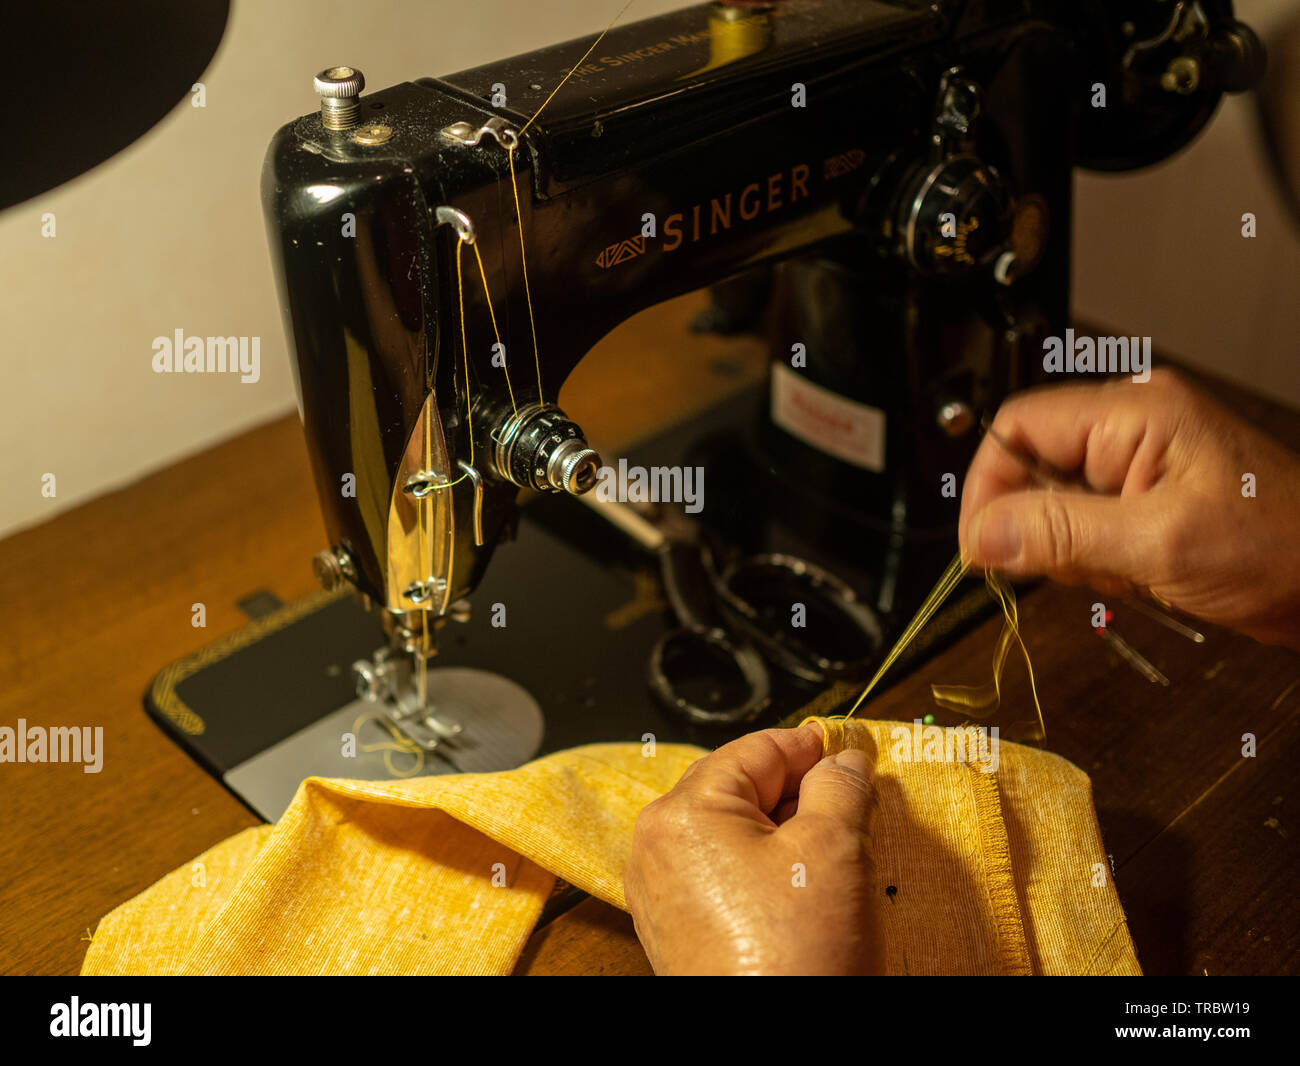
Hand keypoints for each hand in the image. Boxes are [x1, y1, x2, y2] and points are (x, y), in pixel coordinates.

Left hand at [623, 722, 879, 974]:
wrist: (774, 1049)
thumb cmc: (792, 963)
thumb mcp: (834, 850)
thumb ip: (840, 787)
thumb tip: (844, 760)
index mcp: (682, 812)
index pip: (756, 749)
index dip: (810, 746)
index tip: (848, 748)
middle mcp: (658, 846)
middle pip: (740, 788)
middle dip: (799, 792)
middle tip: (852, 800)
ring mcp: (662, 890)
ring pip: (734, 832)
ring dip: (785, 832)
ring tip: (834, 850)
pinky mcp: (678, 927)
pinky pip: (723, 873)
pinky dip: (764, 869)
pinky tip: (805, 888)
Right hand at [959, 368, 1299, 648]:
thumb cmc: (1283, 548)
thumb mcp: (1159, 543)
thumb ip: (1060, 534)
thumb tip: (981, 535)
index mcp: (1132, 415)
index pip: (1017, 429)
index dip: (988, 488)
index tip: (984, 546)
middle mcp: (1131, 428)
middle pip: (1030, 468)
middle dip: (1040, 528)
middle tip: (1080, 566)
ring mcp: (1139, 463)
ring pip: (1054, 504)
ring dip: (1071, 551)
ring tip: (1126, 572)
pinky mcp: (1146, 498)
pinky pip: (1085, 525)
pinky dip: (1094, 559)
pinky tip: (1136, 576)